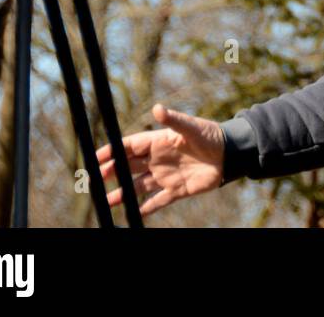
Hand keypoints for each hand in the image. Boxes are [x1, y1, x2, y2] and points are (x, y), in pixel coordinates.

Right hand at [96, 103, 226, 216]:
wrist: (230, 154)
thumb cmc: (211, 135)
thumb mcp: (191, 127)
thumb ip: (173, 120)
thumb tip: (157, 108)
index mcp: (158, 142)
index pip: (129, 147)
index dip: (112, 151)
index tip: (95, 158)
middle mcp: (158, 159)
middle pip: (128, 167)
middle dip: (111, 172)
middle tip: (94, 180)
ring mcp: (166, 176)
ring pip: (138, 186)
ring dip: (123, 194)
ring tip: (106, 202)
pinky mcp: (177, 190)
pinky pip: (158, 201)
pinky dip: (147, 208)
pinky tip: (135, 214)